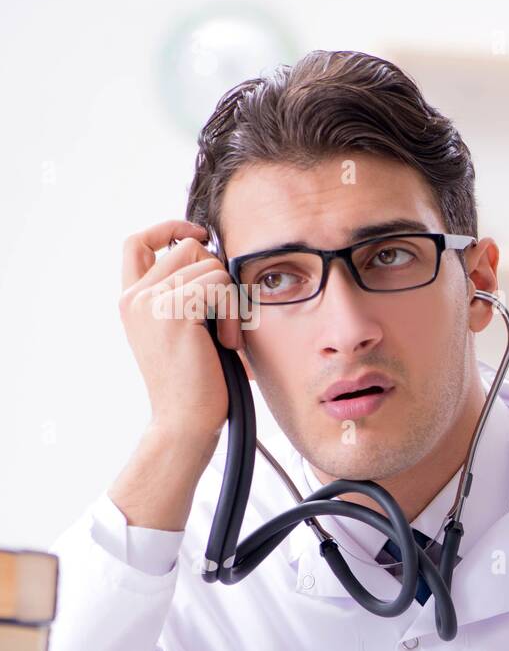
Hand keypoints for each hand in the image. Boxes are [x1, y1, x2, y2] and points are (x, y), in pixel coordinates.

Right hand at [119, 219, 241, 443]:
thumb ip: (185, 294)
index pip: (137, 242)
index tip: (200, 233)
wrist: (184, 421)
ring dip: (231, 301)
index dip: (169, 228)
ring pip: (209, 265)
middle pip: (188, 248)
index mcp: (132, 300)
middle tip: (224, 318)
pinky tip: (227, 343)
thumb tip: (211, 253)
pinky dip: (234, 313)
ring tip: (225, 338)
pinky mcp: (172, 311)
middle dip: (219, 276)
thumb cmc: (195, 383)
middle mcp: (134, 297)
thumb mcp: (183, 330)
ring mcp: (150, 302)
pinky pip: (219, 285)